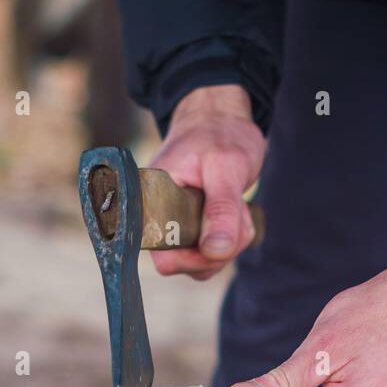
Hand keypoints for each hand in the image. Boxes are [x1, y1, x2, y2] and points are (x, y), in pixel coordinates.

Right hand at [150, 85, 265, 279]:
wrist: (223, 122)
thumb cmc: (219, 136)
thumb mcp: (225, 168)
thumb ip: (220, 210)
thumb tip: (215, 252)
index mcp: (150, 202)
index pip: (162, 254)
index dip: (193, 254)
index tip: (217, 232)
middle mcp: (157, 220)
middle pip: (185, 264)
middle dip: (220, 244)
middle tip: (235, 209)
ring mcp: (175, 228)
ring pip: (204, 263)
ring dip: (231, 241)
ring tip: (236, 205)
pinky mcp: (192, 232)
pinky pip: (213, 255)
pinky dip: (233, 239)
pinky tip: (236, 211)